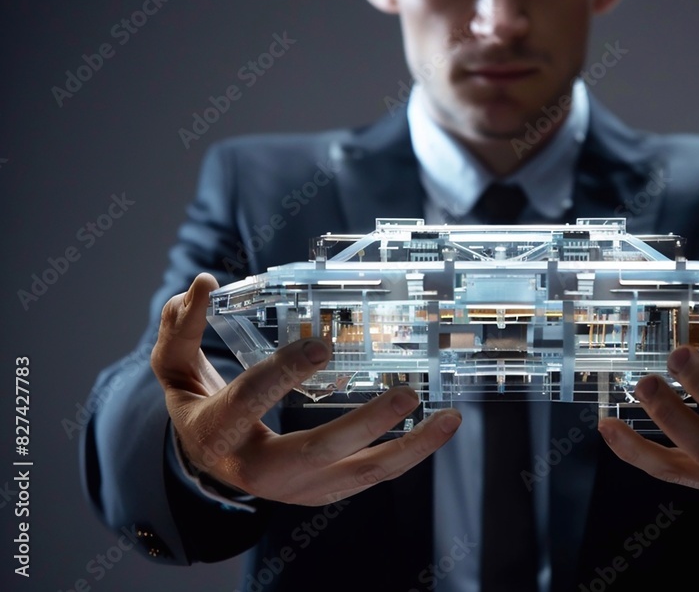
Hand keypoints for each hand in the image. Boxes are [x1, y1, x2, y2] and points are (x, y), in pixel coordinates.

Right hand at [151, 273, 461, 505]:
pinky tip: (437, 428)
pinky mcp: (323, 491)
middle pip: (318, 451)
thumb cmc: (196, 402)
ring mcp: (296, 487)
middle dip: (366, 424)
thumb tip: (201, 283)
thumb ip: (181, 323)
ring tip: (450, 419)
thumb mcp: (173, 364)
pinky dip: (408, 454)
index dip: (284, 373)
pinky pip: (371, 474)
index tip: (321, 344)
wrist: (205, 460)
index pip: (251, 400)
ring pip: (359, 474)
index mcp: (218, 432)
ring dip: (409, 449)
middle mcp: (258, 470)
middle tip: (407, 392)